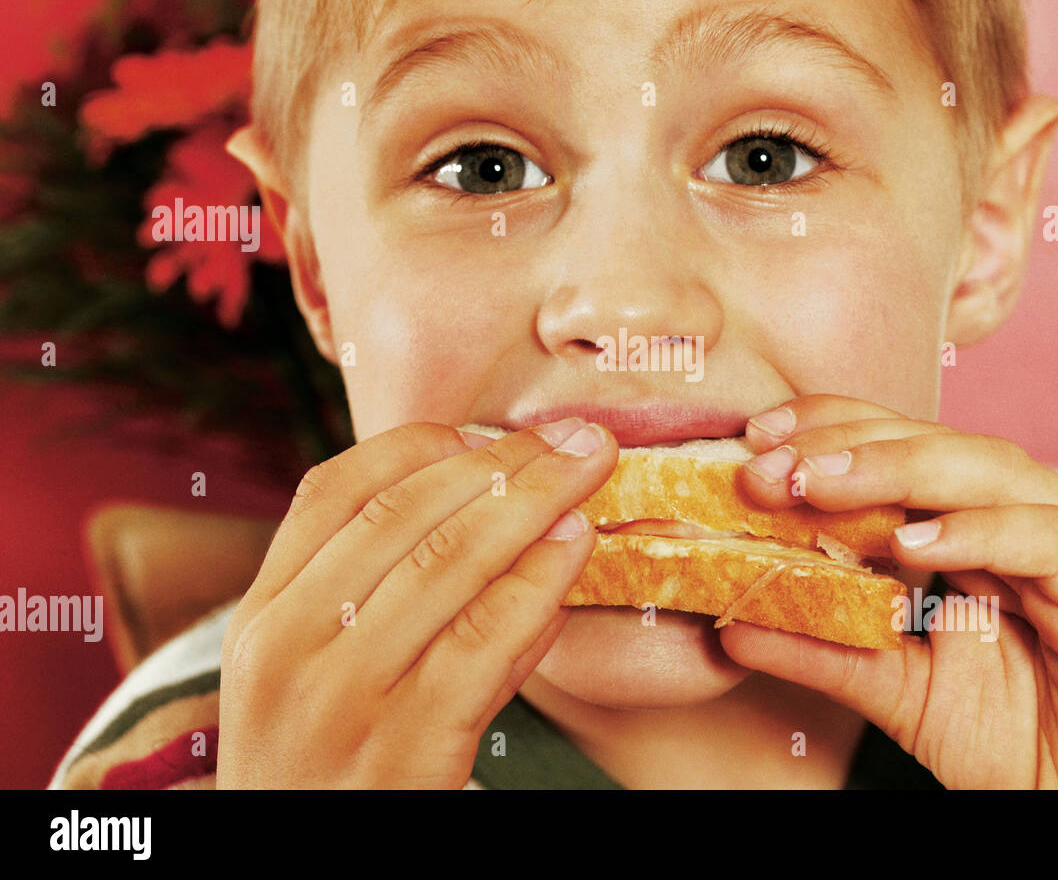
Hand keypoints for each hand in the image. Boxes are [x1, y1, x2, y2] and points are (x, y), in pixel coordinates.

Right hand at [216, 418, 616, 787]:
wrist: (295, 868)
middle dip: (500, 461)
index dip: (421, 445)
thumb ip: (382, 593)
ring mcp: (345, 696)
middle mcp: (291, 645)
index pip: (333, 490)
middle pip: (401, 513)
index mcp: (263, 614)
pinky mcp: (409, 745)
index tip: (489, 431)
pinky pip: (485, 639)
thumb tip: (499, 511)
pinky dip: (538, 581)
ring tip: (585, 470)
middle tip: (570, 438)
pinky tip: (574, 547)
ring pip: (448, 562)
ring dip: (532, 502)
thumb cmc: (328, 766)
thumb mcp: (316, 673)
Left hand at [722, 394, 1057, 788]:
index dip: (828, 430)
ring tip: (820, 484)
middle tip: (768, 462)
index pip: (898, 446)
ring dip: (896, 470)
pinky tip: (913, 543)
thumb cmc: (1014, 738)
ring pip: (985, 470)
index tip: (755, 440)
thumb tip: (731, 626)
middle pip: (932, 444)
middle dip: (843, 446)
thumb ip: (820, 649)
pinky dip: (976, 531)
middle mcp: (1022, 515)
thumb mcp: (894, 686)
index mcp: (975, 522)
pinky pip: (1043, 539)